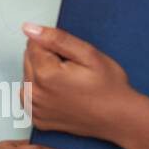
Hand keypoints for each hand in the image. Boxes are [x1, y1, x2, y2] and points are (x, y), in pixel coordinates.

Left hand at [21, 23, 141, 140]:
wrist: (120, 119)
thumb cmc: (109, 88)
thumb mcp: (89, 54)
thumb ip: (56, 38)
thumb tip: (29, 28)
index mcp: (45, 75)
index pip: (34, 43)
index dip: (55, 46)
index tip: (71, 58)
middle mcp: (34, 93)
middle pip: (28, 59)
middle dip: (47, 58)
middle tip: (73, 70)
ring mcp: (34, 108)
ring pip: (28, 75)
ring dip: (42, 74)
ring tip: (68, 83)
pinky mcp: (37, 119)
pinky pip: (30, 94)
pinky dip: (41, 91)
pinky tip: (60, 94)